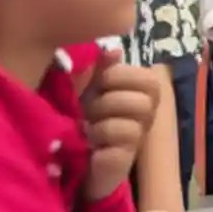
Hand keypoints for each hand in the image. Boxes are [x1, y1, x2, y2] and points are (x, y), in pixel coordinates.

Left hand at [80, 48, 159, 200]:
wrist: (64, 162)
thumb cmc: (77, 118)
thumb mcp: (84, 88)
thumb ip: (99, 68)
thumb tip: (113, 49)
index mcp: (136, 94)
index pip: (148, 78)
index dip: (121, 76)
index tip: (99, 85)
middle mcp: (144, 115)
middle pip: (146, 93)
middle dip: (110, 97)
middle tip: (89, 108)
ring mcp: (138, 138)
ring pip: (136, 116)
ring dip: (103, 119)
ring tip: (86, 127)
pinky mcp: (125, 160)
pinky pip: (123, 141)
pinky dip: (101, 138)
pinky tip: (87, 143)